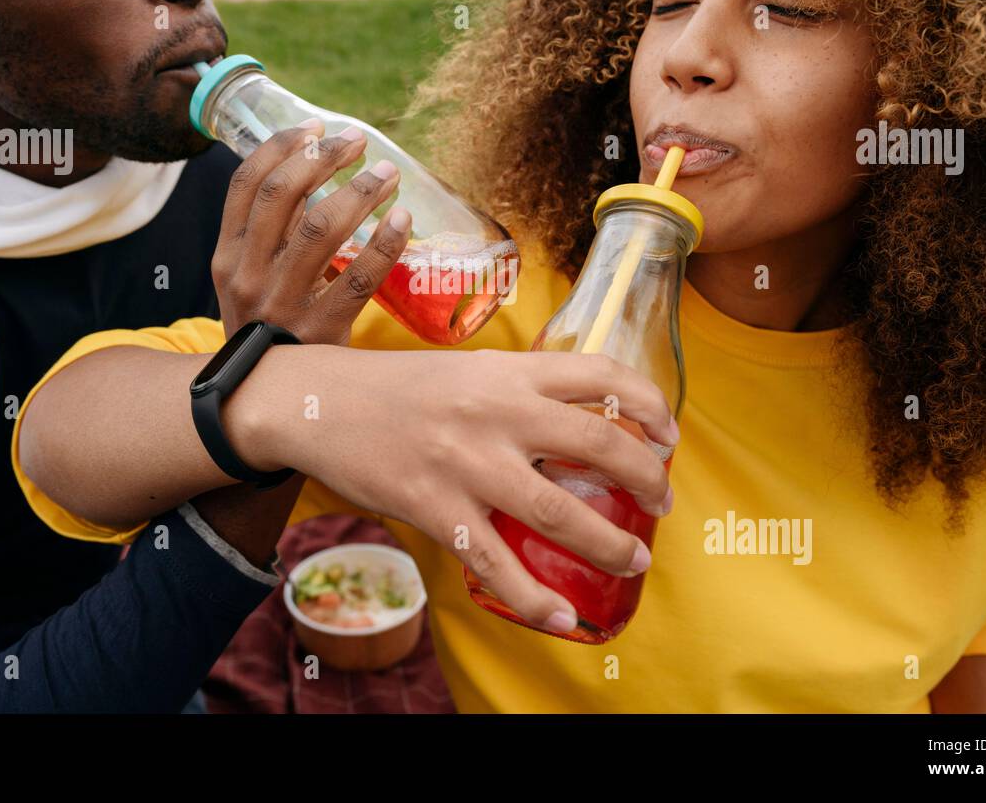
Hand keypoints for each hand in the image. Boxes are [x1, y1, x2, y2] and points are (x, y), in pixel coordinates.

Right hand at [211, 119, 410, 343]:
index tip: (317, 127)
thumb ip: (270, 233)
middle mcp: (247, 275)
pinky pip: (359, 279)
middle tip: (358, 141)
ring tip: (388, 174)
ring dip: (359, 192)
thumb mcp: (248, 280)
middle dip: (324, 158)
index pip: (247, 184)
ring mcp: (282, 304)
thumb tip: (312, 168)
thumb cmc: (266, 327)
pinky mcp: (320, 332)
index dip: (283, 147)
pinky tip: (403, 219)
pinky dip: (384, 243)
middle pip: (284, 196)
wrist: (259, 403)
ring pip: (320, 229)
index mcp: (226, 256)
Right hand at [230, 344, 678, 634]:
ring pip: (558, 511)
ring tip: (633, 560)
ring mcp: (466, 462)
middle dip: (648, 479)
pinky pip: (496, 562)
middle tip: (664, 502)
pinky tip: (560, 615)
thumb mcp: (466, 370)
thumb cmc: (394, 387)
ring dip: (609, 543)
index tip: (669, 433)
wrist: (316, 402)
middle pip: (599, 443)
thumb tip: (577, 422)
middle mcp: (496, 412)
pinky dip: (534, 595)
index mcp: (508, 371)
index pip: (601, 374)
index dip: (649, 404)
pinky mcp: (434, 507)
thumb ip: (518, 390)